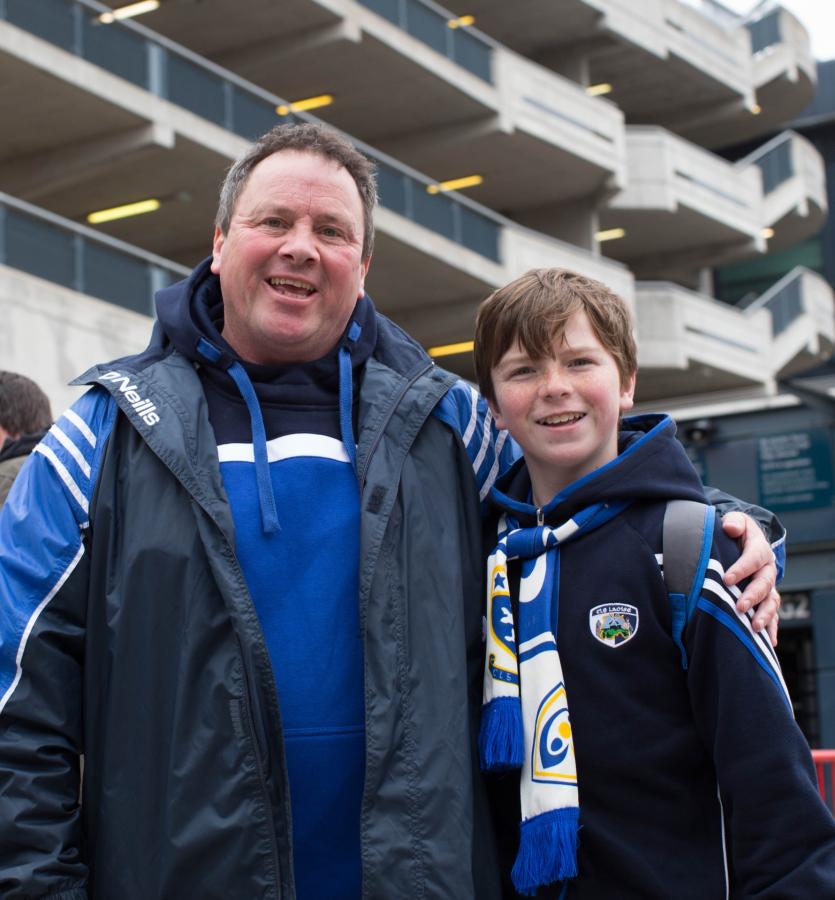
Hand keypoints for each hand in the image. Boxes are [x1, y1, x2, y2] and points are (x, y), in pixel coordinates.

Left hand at [721, 511, 779, 642]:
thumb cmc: (736, 530)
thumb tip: (729, 527)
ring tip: (754, 627)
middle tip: (740, 606)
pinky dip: (772, 627)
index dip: (741, 569)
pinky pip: (772, 613)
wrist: (746, 539)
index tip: (726, 579)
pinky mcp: (766, 596)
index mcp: (759, 548)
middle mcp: (767, 568)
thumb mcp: (736, 520)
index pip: (752, 558)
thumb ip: (734, 522)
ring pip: (770, 600)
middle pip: (764, 583)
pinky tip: (769, 642)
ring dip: (764, 614)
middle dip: (752, 596)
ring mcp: (768, 584)